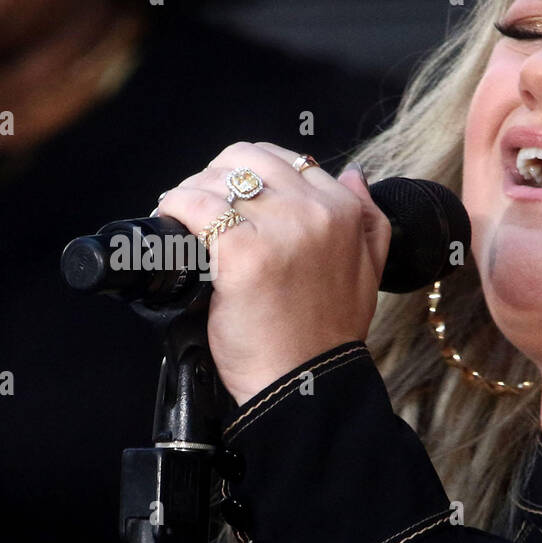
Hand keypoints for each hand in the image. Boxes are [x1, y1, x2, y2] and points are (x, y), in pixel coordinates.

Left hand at [155, 142, 390, 404]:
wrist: (304, 384)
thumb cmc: (325, 337)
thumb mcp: (368, 272)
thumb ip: (368, 220)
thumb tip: (353, 174)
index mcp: (345, 212)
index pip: (288, 160)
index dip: (252, 174)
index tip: (234, 201)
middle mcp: (317, 213)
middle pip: (247, 158)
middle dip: (217, 176)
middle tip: (202, 208)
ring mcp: (281, 230)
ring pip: (218, 178)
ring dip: (191, 194)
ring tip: (184, 221)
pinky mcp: (244, 252)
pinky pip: (196, 205)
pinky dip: (175, 209)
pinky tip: (173, 226)